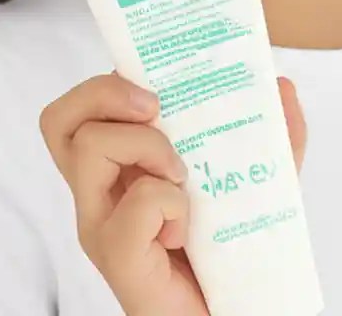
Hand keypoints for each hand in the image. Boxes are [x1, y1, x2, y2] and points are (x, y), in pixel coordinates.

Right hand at [40, 73, 307, 315]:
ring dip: (145, 143)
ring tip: (181, 175)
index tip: (154, 83)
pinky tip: (186, 230)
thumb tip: (280, 86)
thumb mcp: (254, 183)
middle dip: (105, 94)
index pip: (76, 113)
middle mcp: (97, 196)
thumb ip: (271, 137)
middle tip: (154, 108)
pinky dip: (170, 202)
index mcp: (115, 172)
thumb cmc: (230, 256)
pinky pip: (136, 203)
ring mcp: (101, 227)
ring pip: (89, 146)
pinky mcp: (119, 258)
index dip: (102, 85)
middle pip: (60, 121)